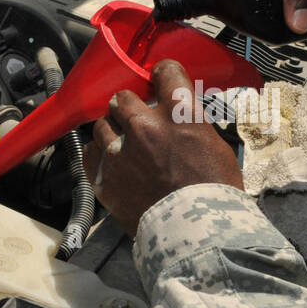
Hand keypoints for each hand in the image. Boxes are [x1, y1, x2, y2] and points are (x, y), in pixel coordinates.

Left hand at [82, 59, 243, 236]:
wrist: (194, 234)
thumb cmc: (214, 195)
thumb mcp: (216, 148)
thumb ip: (191, 126)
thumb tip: (179, 120)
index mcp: (181, 114)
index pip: (166, 72)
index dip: (163, 73)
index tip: (160, 78)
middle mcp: (146, 125)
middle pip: (123, 98)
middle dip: (129, 106)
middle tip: (137, 120)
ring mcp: (120, 151)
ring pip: (102, 124)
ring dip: (113, 131)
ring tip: (123, 145)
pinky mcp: (103, 176)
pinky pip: (90, 152)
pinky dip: (99, 153)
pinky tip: (110, 160)